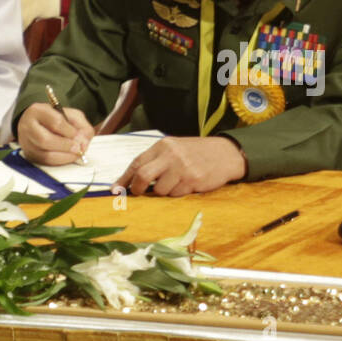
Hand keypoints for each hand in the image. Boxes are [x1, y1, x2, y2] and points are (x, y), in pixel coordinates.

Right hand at [17, 103, 93, 164]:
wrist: (36, 123)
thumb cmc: (54, 118)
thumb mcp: (70, 115)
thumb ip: (81, 125)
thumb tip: (83, 142)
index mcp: (38, 111)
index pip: (55, 122)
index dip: (70, 131)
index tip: (79, 136)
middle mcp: (28, 127)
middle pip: (45, 140)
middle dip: (66, 146)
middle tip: (78, 148)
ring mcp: (27, 143)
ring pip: (45, 155)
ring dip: (65, 156)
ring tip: (76, 153)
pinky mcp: (29, 155)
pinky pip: (46, 163)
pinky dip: (61, 161)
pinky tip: (69, 156)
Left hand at [115, 136, 247, 196]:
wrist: (225, 154)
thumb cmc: (196, 153)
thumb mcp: (174, 150)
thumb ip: (155, 162)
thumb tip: (130, 181)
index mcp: (163, 146)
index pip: (137, 163)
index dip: (124, 178)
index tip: (115, 190)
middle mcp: (171, 155)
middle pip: (143, 176)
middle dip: (137, 189)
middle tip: (139, 194)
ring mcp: (182, 167)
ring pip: (160, 190)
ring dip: (164, 192)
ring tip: (176, 184)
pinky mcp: (193, 179)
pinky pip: (176, 194)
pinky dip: (178, 193)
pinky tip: (188, 184)